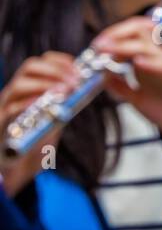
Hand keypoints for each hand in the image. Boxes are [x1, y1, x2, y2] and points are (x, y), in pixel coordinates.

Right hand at [0, 52, 76, 194]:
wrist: (13, 168)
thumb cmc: (32, 142)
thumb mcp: (53, 121)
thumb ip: (64, 106)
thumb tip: (86, 91)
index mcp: (27, 89)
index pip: (40, 64)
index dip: (59, 61)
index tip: (78, 68)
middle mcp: (14, 94)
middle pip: (29, 68)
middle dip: (55, 70)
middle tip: (76, 80)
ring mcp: (5, 107)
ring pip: (19, 84)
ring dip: (45, 84)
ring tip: (65, 90)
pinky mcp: (1, 124)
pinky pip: (11, 109)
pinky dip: (29, 104)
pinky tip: (45, 105)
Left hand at [92, 17, 161, 138]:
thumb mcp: (139, 99)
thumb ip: (121, 88)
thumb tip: (102, 77)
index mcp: (148, 60)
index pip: (129, 36)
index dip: (110, 37)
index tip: (95, 49)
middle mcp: (159, 57)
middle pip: (137, 31)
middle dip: (115, 34)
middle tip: (98, 46)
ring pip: (147, 46)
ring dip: (124, 46)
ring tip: (107, 50)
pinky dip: (151, 62)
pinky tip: (137, 63)